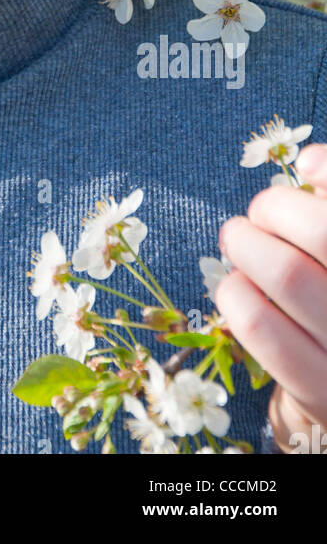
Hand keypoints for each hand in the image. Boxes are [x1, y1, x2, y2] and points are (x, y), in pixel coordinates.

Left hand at [215, 143, 326, 453]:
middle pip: (323, 232)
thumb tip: (308, 162)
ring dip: (248, 243)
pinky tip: (237, 286)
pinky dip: (236, 292)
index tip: (304, 166)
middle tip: (260, 212)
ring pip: (288, 273)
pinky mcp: (319, 390)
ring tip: (238, 241)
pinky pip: (260, 326)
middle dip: (276, 207)